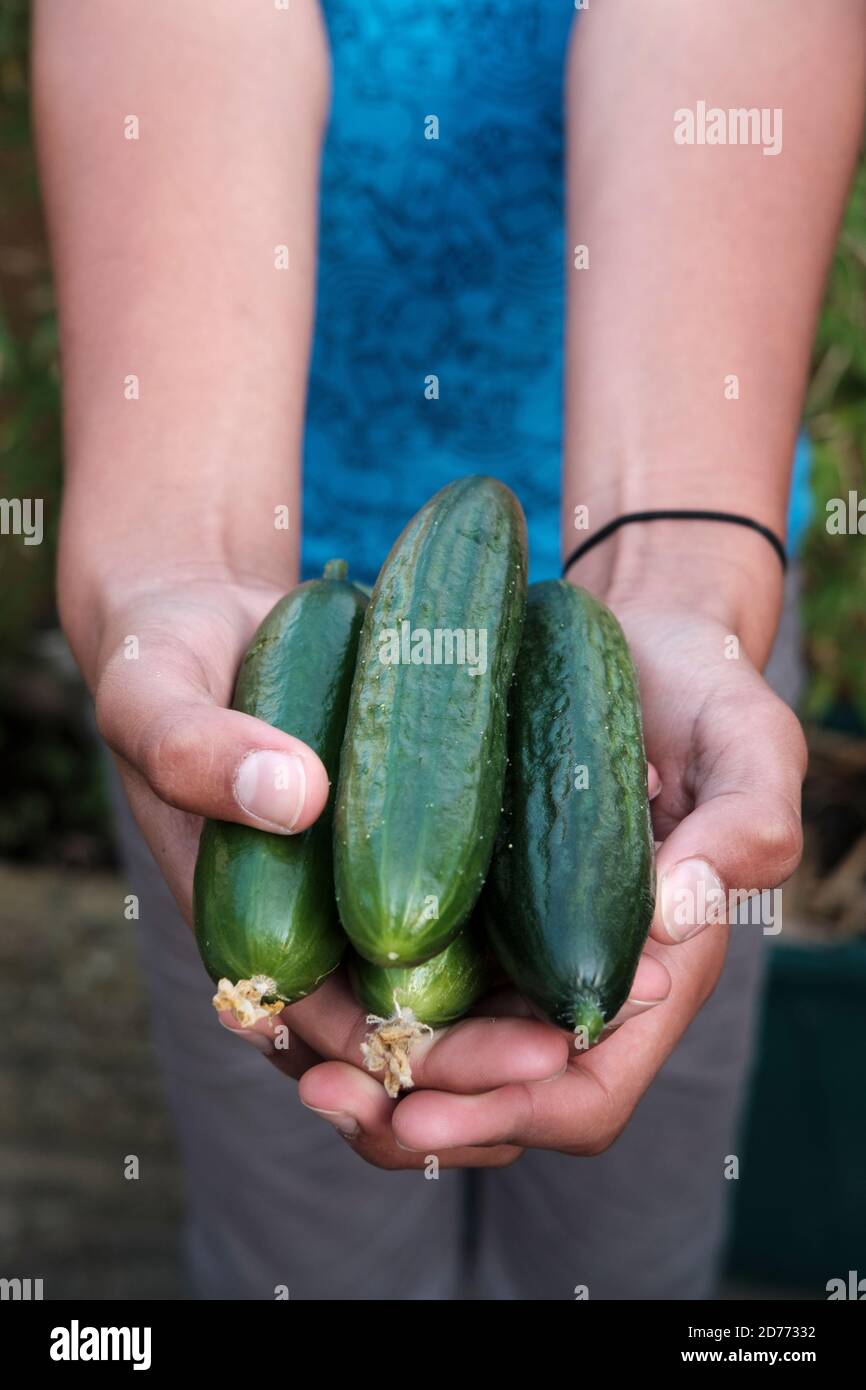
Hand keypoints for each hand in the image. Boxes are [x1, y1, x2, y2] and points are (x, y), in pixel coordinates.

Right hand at [66, 565, 570, 1167]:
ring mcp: (365, 890)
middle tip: (620, 1028)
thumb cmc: (160, 663)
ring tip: (647, 983)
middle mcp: (318, 931)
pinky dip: (536, 918)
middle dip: (509, 1054)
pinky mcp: (409, 839)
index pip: (343, 1040)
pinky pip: (475, 903)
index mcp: (251, 935)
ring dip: (540, 999)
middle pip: (417, 1034)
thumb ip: (197, 751)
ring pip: (460, 981)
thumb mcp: (153, 696)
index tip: (538, 1053)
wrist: (202, 619)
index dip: (437, 1063)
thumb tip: (296, 798)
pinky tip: (625, 904)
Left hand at [299, 588, 805, 1162]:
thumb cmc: (705, 688)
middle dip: (407, 1113)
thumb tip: (675, 916)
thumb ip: (744, 828)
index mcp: (651, 976)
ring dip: (359, 1070)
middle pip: (490, 1094)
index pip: (582, 1092)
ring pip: (432, 1050)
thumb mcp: (747, 742)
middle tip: (321, 1091)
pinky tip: (279, 980)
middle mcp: (568, 978)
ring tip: (280, 1042)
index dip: (505, 1110)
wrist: (639, 637)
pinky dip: (342, 997)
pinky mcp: (457, 900)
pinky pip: (397, 976)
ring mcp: (507, 946)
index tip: (419, 1110)